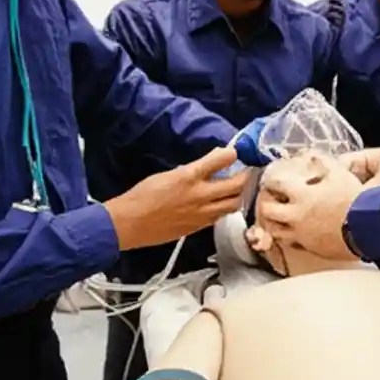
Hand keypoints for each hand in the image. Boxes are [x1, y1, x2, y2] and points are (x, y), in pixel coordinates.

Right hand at [104, 145, 247, 250]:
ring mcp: (202, 213)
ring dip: (240, 194)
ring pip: (235, 203)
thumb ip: (191, 171)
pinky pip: (221, 216)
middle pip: (237, 185)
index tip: (235, 152)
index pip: (220, 160)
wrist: (131, 223)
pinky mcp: (200, 227)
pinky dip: (227, 207)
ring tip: (240, 188)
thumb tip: (208, 166)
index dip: (232, 154)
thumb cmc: (143, 195)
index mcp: (189, 176)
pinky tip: (224, 203)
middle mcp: (200, 195)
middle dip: (246, 176)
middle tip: (248, 170)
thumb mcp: (168, 175)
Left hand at [256, 152, 363, 260]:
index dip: (271, 181)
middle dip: (266, 204)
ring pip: (276, 232)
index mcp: (301, 195)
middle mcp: (296, 216)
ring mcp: (302, 235)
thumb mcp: (338, 174)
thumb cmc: (353, 199)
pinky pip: (294, 244)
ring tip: (280, 219)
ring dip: (275, 224)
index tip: (272, 180)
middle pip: (268, 211)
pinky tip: (299, 233)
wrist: (367, 228)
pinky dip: (292, 238)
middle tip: (270, 201)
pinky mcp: (312, 249)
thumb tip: (313, 156)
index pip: (275, 185)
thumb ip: (323, 163)